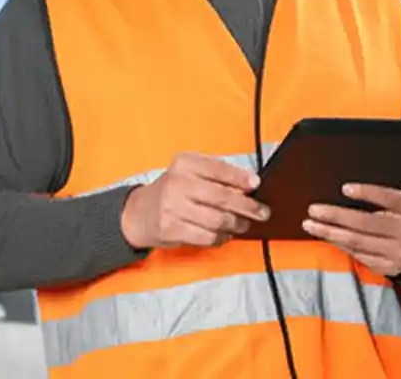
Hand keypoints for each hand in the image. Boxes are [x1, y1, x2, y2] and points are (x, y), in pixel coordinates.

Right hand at [121, 152, 270, 248]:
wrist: (139, 213)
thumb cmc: (172, 191)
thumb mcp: (188, 173)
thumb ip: (215, 175)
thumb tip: (248, 186)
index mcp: (184, 163)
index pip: (218, 169)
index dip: (240, 177)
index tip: (256, 184)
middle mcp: (177, 183)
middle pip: (221, 196)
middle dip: (247, 206)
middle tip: (261, 212)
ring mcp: (173, 207)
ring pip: (216, 219)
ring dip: (236, 224)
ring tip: (243, 224)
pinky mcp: (172, 229)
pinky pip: (206, 236)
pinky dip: (221, 237)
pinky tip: (225, 234)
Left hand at [303, 184, 400, 276]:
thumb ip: (389, 194)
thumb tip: (352, 188)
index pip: (391, 198)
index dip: (368, 193)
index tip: (345, 189)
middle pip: (368, 223)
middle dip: (337, 216)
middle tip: (315, 210)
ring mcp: (399, 253)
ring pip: (359, 242)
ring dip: (331, 233)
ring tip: (311, 224)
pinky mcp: (389, 268)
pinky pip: (359, 255)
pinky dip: (340, 245)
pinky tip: (326, 237)